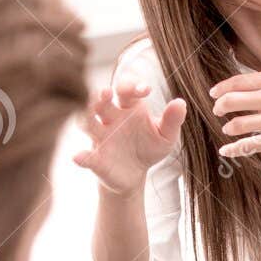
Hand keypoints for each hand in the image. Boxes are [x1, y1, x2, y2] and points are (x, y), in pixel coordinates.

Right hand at [74, 81, 185, 196]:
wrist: (136, 174)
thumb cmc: (149, 147)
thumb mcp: (166, 135)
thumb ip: (173, 120)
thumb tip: (180, 103)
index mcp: (129, 107)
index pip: (126, 90)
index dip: (133, 86)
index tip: (146, 90)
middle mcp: (111, 117)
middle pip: (101, 101)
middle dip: (101, 96)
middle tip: (107, 93)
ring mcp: (101, 136)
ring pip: (87, 122)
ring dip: (86, 117)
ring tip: (87, 114)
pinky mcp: (95, 158)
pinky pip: (86, 155)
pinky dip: (81, 156)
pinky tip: (79, 157)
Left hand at [211, 70, 260, 163]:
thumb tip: (251, 88)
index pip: (238, 81)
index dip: (221, 88)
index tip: (213, 94)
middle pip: (231, 101)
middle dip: (220, 108)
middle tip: (218, 112)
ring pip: (236, 124)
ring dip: (228, 128)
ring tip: (228, 130)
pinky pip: (246, 145)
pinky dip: (232, 149)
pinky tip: (226, 151)